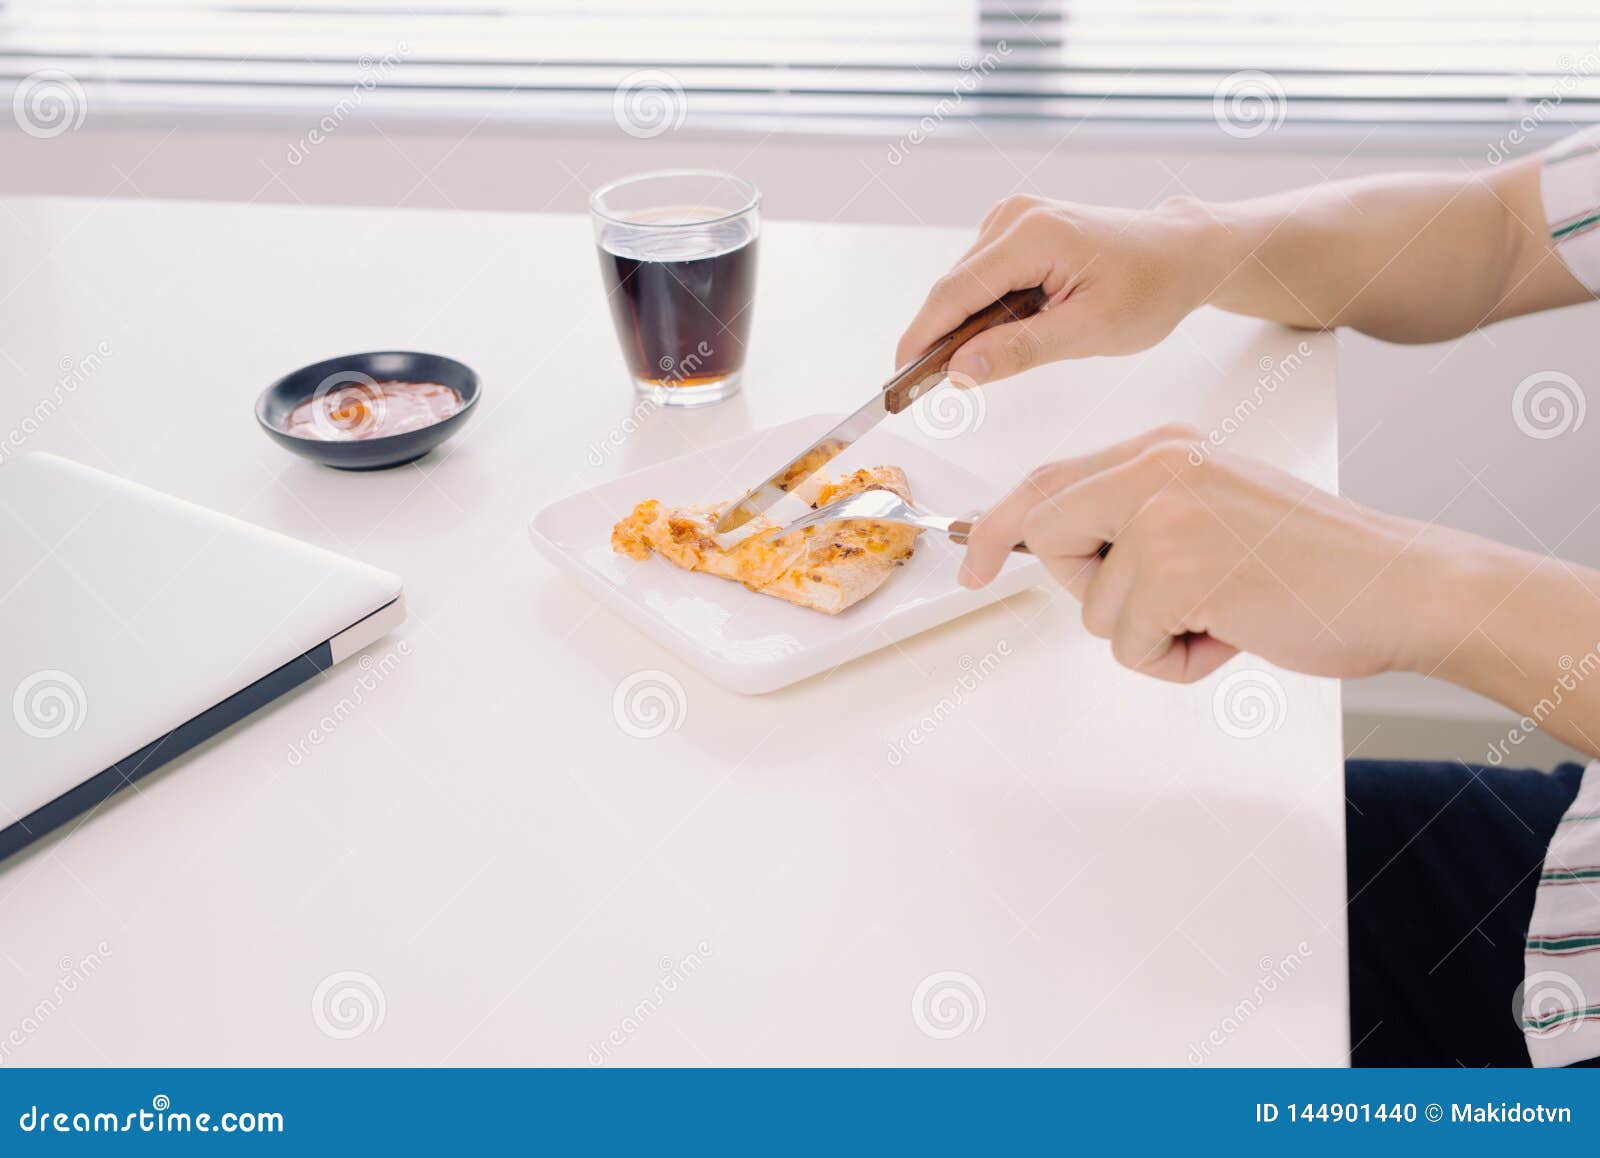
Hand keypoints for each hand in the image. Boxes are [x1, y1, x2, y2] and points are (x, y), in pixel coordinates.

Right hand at [895, 195, 1222, 383]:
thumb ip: (1020, 350)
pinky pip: (980, 277)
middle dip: (938, 339)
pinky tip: (1008, 332)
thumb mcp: (1091, 332)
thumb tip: (959, 371)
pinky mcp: (1014, 228)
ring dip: (964, 327)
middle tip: (930, 392)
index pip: (954, 293)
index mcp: (1034, 234)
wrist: (1181, 253)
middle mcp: (1014, 215)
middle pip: (952, 288)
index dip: (920, 340)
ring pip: (963, 286)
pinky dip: (981, 311)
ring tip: (987, 363)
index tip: (897, 383)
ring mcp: (1011, 217)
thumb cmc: (1150, 289)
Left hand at [961, 425, 1452, 683]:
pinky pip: (1128, 646)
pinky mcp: (1176, 570)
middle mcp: (1157, 466)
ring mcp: (1164, 514)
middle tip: (1166, 603)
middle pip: (1045, 535)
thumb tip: (1054, 546)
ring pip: (1092, 606)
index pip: (1045, 481)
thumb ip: (1135, 514)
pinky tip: (1234, 632)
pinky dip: (1176, 661)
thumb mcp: (1212, 508)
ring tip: (1224, 610)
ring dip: (1152, 633)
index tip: (971, 566)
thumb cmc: (1312, 560)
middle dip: (1089, 588)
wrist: (1400, 584)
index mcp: (1163, 446)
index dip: (997, 528)